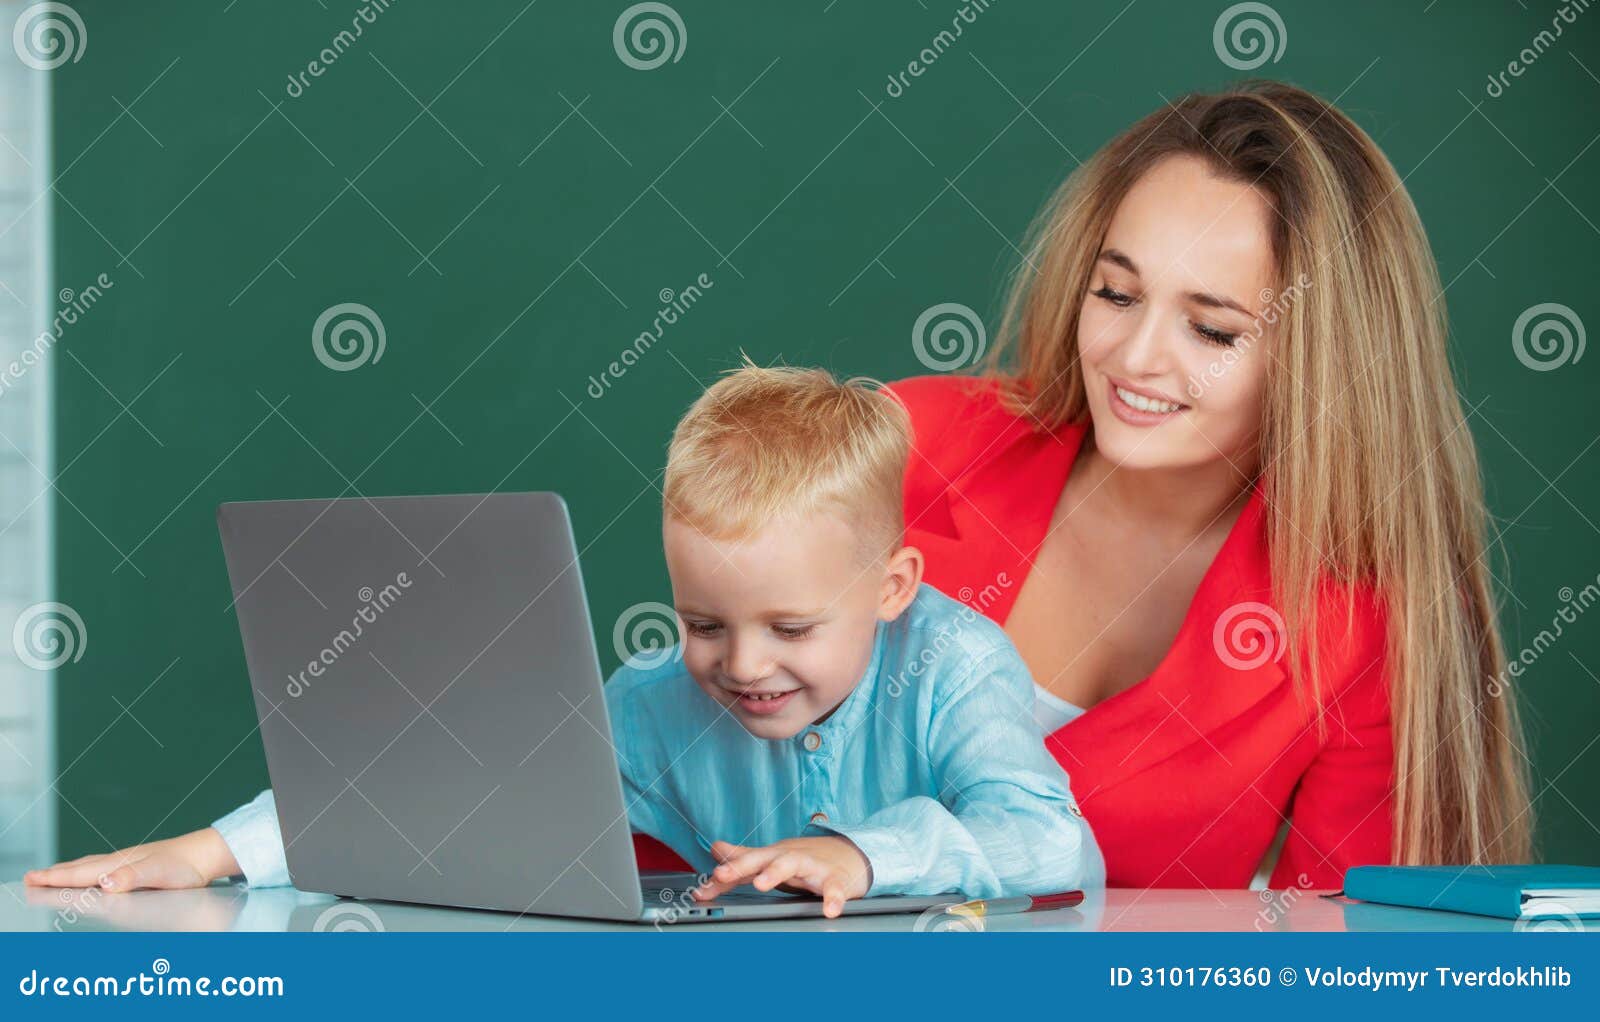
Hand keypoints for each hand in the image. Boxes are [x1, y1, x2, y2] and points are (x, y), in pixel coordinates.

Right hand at [24, 828, 240, 892]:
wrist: (206, 854)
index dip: (55, 878)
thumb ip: (131, 877)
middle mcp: (120, 862)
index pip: (80, 873)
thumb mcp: (157, 873)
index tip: (32, 879)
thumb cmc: (184, 865)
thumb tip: (104, 882)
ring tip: (53, 874)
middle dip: (54, 873)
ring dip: (69, 871)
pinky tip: (93, 876)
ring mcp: (129, 863)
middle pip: (80, 867)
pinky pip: (104, 869)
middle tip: (31, 877)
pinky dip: (89, 872)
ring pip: (91, 866)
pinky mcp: (138, 867)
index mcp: (118, 864)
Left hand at [693, 836, 871, 917]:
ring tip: (760, 884)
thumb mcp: (771, 859)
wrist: (846, 856)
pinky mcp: (835, 879)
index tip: (702, 889)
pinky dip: (833, 898)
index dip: (722, 875)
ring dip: (774, 872)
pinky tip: (829, 910)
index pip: (743, 864)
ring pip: (793, 864)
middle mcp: (789, 858)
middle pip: (763, 857)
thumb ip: (743, 858)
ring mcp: (812, 866)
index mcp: (772, 857)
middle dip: (742, 864)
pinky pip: (834, 887)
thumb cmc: (803, 860)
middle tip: (722, 874)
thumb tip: (715, 849)